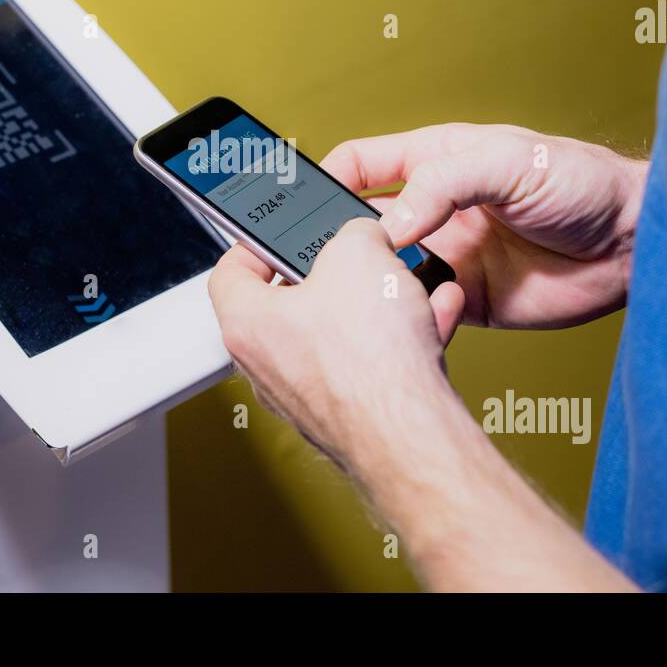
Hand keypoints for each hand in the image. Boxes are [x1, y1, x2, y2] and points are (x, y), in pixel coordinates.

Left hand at [208, 218, 463, 468]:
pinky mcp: (351, 415)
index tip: (281, 233)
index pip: (231, 272)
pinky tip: (435, 316)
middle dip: (338, 273)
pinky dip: (406, 337)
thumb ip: (353, 233)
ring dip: (383, 303)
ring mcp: (310, 396)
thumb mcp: (359, 253)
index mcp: (247, 324)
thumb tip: (363, 237)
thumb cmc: (367, 358)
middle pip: (296, 302)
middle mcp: (269, 366)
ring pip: (344, 332)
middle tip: (362, 255)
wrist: (410, 433)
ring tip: (412, 284)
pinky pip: (376, 363)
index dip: (256, 243)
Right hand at [321, 123, 647, 328]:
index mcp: (435, 163)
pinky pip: (420, 312)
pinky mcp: (466, 301)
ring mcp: (447, 256)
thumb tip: (389, 223)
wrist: (636, 246)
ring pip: (384, 273)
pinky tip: (410, 320)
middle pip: (361, 224)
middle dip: (333, 240)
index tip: (296, 206)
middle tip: (312, 262)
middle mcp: (434, 210)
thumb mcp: (509, 161)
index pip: (361, 164)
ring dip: (369, 285)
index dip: (325, 180)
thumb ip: (443, 184)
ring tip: (356, 296)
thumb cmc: (583, 182)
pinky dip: (407, 320)